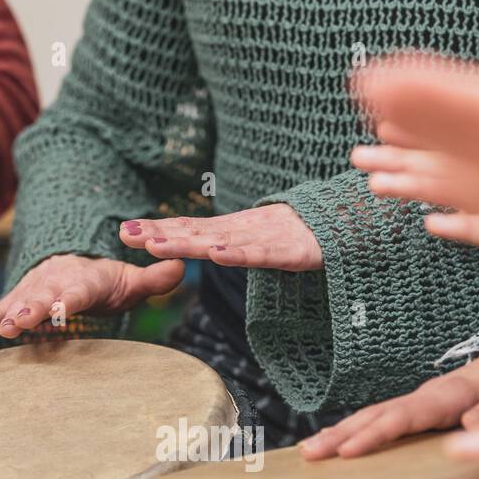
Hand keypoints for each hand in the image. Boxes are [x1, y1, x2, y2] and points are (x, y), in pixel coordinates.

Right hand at [0, 253, 184, 338]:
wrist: (75, 262)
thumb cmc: (106, 280)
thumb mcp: (132, 280)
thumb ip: (154, 278)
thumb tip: (181, 268)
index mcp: (84, 280)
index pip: (78, 291)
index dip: (69, 300)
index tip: (62, 308)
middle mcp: (55, 284)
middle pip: (43, 298)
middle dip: (32, 310)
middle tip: (21, 322)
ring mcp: (34, 292)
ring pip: (19, 303)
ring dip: (8, 315)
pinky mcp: (20, 300)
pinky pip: (1, 308)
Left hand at [118, 203, 322, 270]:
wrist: (352, 223)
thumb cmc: (306, 233)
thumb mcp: (262, 240)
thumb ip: (235, 245)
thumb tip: (206, 248)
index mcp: (237, 231)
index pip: (191, 230)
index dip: (159, 230)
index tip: (125, 232)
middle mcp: (246, 231)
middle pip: (197, 233)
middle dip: (161, 234)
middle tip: (127, 235)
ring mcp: (269, 240)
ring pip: (222, 243)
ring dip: (188, 244)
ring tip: (157, 245)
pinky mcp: (294, 252)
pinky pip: (263, 255)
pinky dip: (240, 254)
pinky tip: (217, 253)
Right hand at [300, 330, 478, 459]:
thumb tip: (469, 424)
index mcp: (450, 393)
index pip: (404, 416)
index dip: (375, 434)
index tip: (349, 451)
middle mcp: (430, 395)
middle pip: (377, 414)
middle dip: (342, 434)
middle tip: (310, 454)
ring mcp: (424, 400)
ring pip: (375, 415)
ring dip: (342, 432)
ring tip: (311, 451)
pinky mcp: (425, 406)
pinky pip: (386, 418)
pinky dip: (359, 429)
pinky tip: (341, 442)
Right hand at [350, 55, 478, 293]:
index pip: (470, 98)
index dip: (422, 89)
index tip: (376, 80)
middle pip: (457, 139)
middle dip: (408, 129)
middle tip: (361, 122)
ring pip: (461, 183)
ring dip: (417, 176)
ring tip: (371, 173)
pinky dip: (455, 224)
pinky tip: (429, 223)